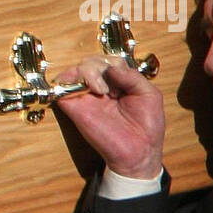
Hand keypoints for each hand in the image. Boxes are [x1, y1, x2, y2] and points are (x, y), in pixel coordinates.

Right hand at [55, 56, 164, 178]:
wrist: (138, 151)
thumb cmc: (146, 126)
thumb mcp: (149, 94)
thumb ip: (132, 76)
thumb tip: (111, 68)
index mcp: (118, 84)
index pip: (109, 61)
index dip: (115, 64)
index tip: (124, 82)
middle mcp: (100, 88)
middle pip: (91, 61)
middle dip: (101, 66)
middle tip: (112, 88)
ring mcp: (86, 98)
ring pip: (77, 70)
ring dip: (89, 71)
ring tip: (101, 89)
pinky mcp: (74, 108)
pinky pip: (63, 87)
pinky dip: (72, 81)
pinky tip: (91, 90)